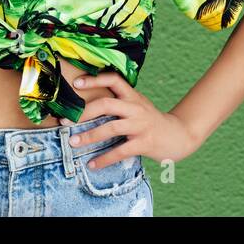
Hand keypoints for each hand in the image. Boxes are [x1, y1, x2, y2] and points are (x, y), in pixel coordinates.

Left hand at [64, 69, 200, 167]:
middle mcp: (135, 107)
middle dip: (83, 113)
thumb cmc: (151, 121)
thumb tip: (89, 106)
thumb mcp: (137, 106)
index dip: (95, 79)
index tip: (77, 83)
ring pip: (111, 127)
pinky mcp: (144, 143)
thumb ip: (119, 103)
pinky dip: (104, 159)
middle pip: (106, 104)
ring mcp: (140, 125)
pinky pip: (120, 151)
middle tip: (65, 121)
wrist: (179, 136)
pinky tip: (92, 164)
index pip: (114, 80)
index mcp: (132, 96)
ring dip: (89, 136)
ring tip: (72, 142)